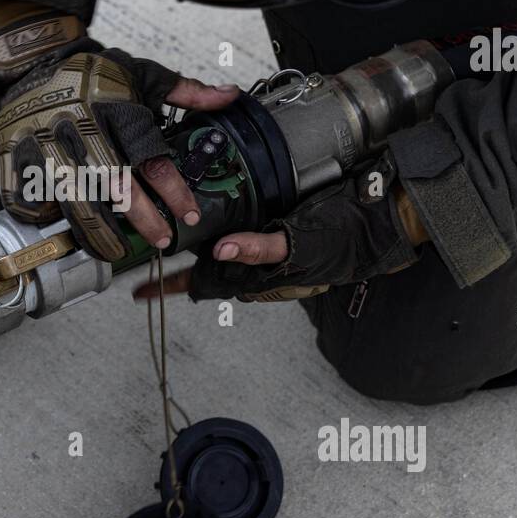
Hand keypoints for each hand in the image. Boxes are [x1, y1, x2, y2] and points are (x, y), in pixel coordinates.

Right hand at [0, 42, 236, 261]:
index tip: (189, 214)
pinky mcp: (19, 155)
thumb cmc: (93, 71)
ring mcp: (48, 144)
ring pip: (76, 197)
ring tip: (116, 252)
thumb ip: (185, 91)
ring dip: (98, 229)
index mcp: (116, 110)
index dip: (172, 190)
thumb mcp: (142, 72)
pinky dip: (50, 217)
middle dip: (141, 217)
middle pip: (115, 183)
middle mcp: (84, 129)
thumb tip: (229, 97)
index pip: (150, 156)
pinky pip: (32, 193)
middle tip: (162, 240)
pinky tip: (70, 232)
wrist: (32, 59)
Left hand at [133, 152, 424, 301]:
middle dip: (173, 275)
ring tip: (162, 251)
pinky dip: (220, 241)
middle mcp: (258, 269)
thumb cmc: (342, 237)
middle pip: (205, 276)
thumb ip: (261, 248)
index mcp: (258, 276)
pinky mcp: (276, 235)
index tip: (138, 293)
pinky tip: (210, 234)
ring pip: (220, 262)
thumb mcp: (300, 242)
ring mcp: (267, 255)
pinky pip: (240, 244)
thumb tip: (221, 250)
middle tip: (140, 271)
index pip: (202, 285)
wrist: (378, 224)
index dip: (169, 287)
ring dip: (193, 259)